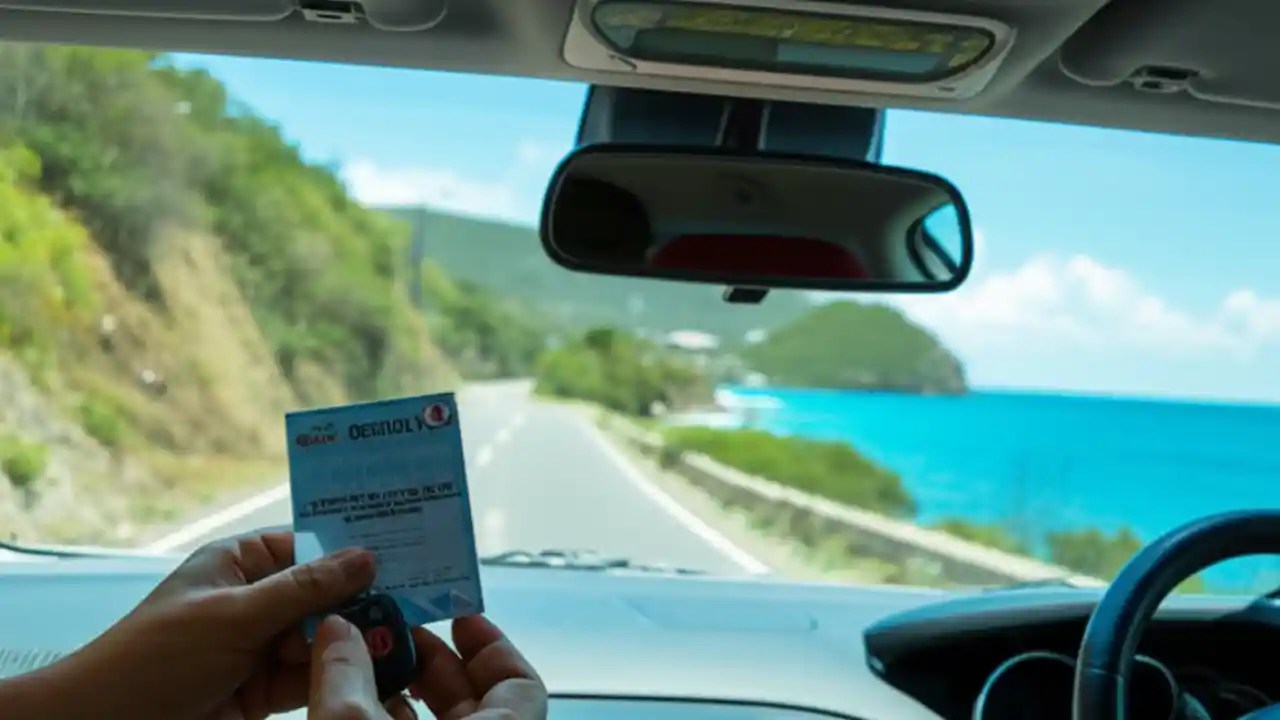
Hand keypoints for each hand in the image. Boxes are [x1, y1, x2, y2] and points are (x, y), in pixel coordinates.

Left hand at [38, 530, 376, 719]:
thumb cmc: (154, 658)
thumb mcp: (233, 616)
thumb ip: (304, 589)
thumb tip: (366, 557)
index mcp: (239, 564)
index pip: (308, 546)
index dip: (351, 550)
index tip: (403, 550)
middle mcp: (254, 600)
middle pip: (325, 594)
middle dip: (362, 601)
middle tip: (414, 603)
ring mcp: (260, 646)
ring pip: (325, 637)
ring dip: (355, 641)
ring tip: (400, 641)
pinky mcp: (265, 691)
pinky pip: (313, 675)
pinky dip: (339, 675)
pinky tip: (373, 672)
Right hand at [310, 614, 546, 719]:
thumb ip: (346, 673)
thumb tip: (339, 626)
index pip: (521, 684)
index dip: (490, 644)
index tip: (454, 614)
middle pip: (474, 700)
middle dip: (428, 660)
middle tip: (387, 629)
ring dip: (399, 693)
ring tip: (356, 660)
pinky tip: (344, 704)